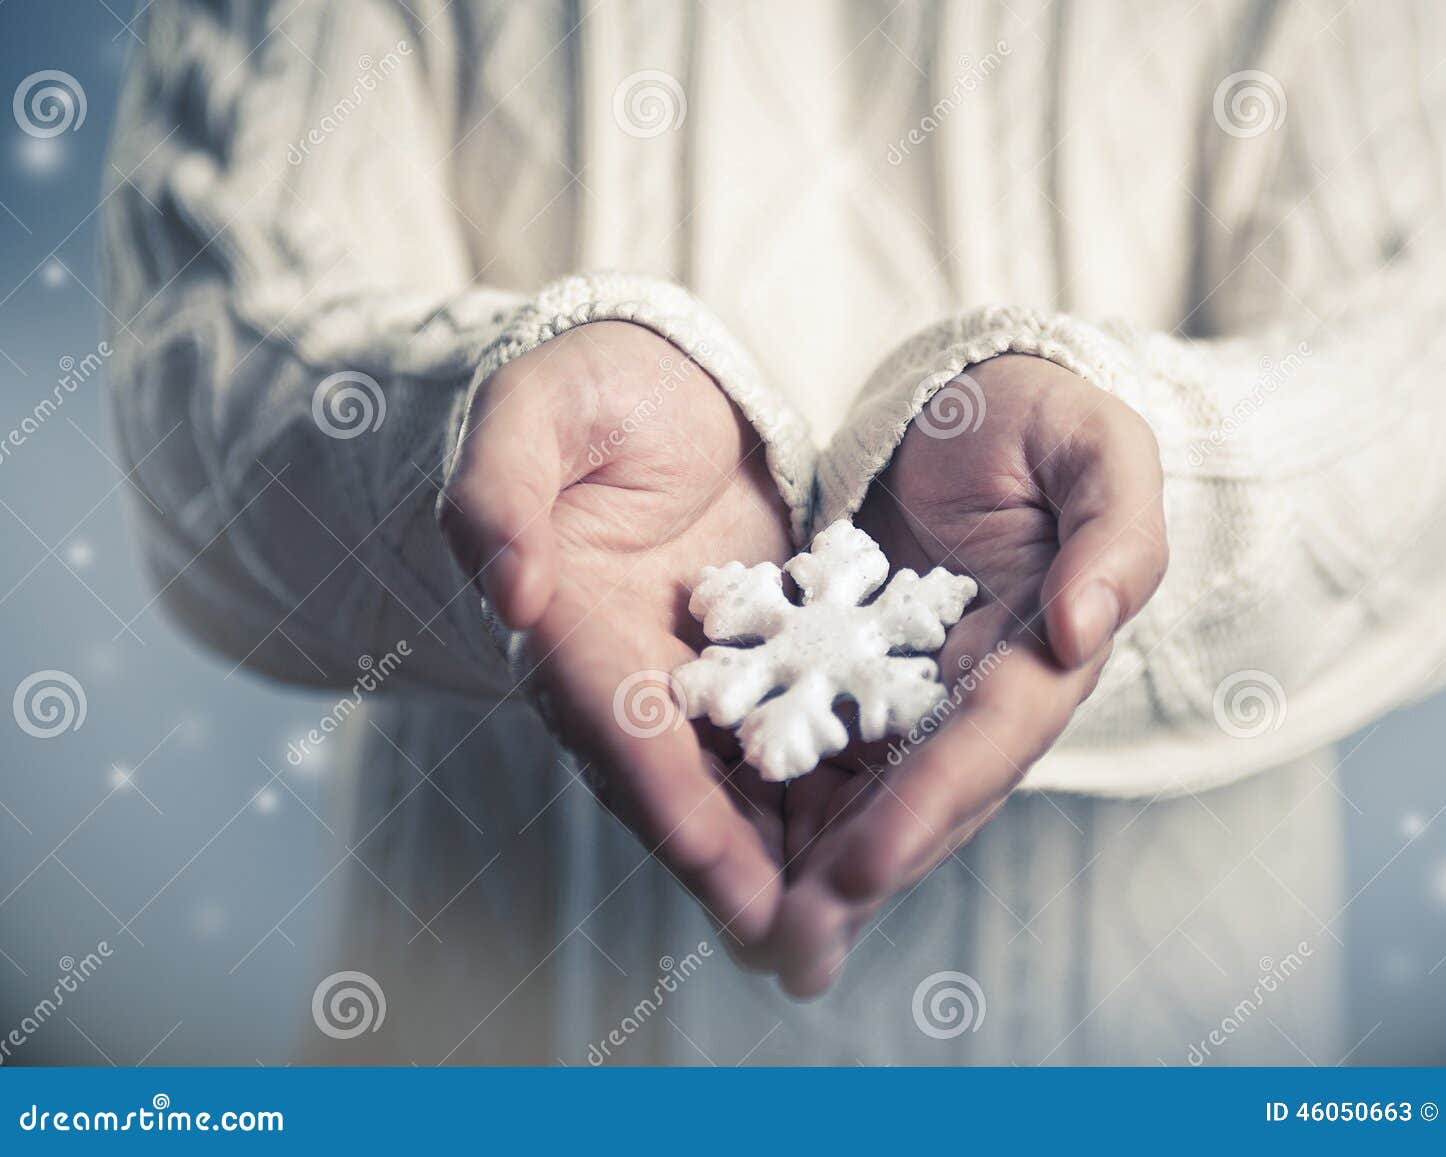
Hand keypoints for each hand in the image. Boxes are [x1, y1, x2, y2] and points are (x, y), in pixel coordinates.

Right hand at [440, 321, 792, 953]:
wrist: (648, 383)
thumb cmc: (580, 390)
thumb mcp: (531, 415)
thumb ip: (501, 493)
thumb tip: (509, 592)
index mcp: (566, 623)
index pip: (612, 720)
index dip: (663, 795)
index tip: (715, 867)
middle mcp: (625, 671)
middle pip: (674, 782)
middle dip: (728, 866)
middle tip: (792, 947)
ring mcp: (689, 674)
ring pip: (731, 779)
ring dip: (778, 859)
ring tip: (836, 936)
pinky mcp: (751, 660)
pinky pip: (784, 734)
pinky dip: (818, 797)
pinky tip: (871, 848)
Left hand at [768, 355, 1168, 994]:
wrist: (972, 406)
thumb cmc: (1044, 421)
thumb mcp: (1099, 451)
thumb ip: (1114, 534)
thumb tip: (1083, 625)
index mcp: (1044, 654)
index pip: (989, 742)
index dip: (931, 805)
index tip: (865, 868)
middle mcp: (980, 695)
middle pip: (924, 797)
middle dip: (861, 874)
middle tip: (789, 945)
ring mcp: (917, 694)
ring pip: (868, 794)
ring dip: (814, 868)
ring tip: (749, 934)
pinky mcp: (857, 676)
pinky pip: (819, 746)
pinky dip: (778, 803)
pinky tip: (726, 853)